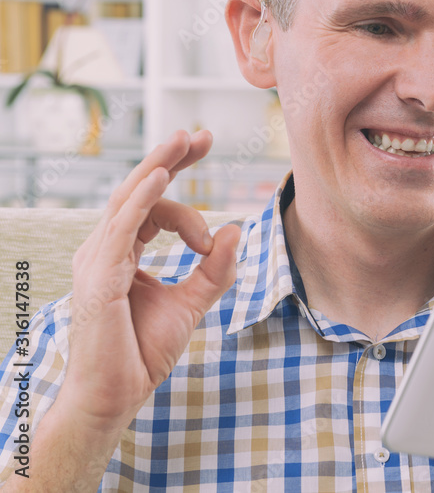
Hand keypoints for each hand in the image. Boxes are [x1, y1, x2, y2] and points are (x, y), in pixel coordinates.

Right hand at [59, 130, 240, 432]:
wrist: (115, 397)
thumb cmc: (142, 352)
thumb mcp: (192, 304)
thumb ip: (215, 270)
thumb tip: (236, 229)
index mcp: (123, 252)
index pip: (153, 204)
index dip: (181, 182)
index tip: (215, 171)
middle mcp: (105, 250)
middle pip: (138, 191)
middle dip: (169, 159)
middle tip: (200, 135)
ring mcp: (98, 261)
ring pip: (129, 201)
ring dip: (158, 167)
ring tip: (184, 140)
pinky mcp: (99, 277)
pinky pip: (122, 227)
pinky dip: (142, 199)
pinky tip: (162, 176)